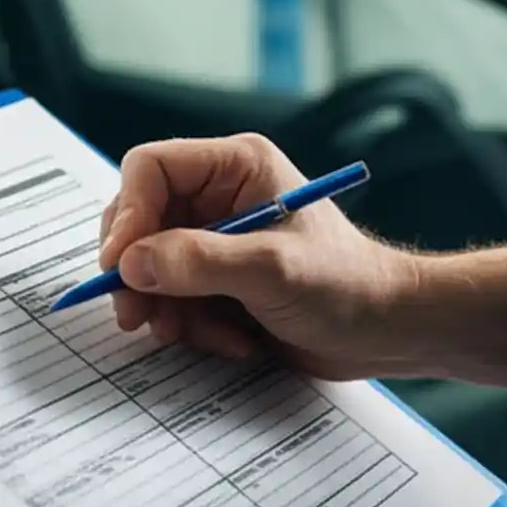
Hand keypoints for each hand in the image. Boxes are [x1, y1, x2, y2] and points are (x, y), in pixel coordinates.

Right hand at [100, 134, 423, 380]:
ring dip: (167, 309)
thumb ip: (200, 262)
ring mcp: (213, 239)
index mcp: (235, 166)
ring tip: (204, 335)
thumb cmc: (346, 287)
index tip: (121, 266)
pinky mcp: (214, 281)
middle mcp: (218, 196)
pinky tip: (234, 340)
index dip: (127, 214)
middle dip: (138, 272)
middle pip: (138, 219)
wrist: (385, 332)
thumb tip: (132, 264)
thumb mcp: (273, 271)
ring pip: (148, 267)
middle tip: (136, 315)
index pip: (151, 169)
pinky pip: (171, 300)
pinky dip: (190, 327)